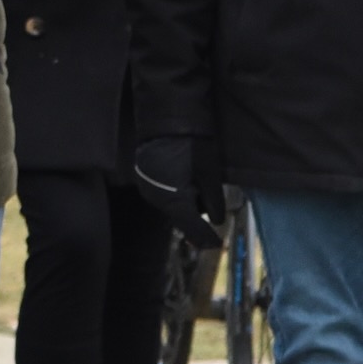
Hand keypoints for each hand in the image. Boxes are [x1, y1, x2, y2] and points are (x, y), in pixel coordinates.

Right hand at [133, 136, 222, 252]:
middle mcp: (155, 198)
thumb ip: (214, 200)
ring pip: (171, 208)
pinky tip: (186, 187)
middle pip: (179, 219)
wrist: (167, 118)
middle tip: (212, 228)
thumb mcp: (210, 173)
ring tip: (199, 198)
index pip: (192, 227)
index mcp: (173, 199)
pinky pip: (163, 196)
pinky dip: (175, 197)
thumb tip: (218, 221)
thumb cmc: (193, 144)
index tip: (218, 245)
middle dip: (195, 223)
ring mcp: (147, 189)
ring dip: (185, 208)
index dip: (206, 238)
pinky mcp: (144, 179)